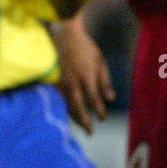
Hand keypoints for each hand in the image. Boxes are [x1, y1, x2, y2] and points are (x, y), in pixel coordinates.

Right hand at [53, 19, 112, 133]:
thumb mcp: (101, 62)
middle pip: (79, 106)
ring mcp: (63, 81)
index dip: (99, 111)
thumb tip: (111, 98)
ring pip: (68, 103)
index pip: (94, 99)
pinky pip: (60, 97)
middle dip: (84, 120)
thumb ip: (105, 81)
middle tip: (90, 132)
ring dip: (74, 116)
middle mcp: (74, 82)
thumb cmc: (86, 48)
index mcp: (87, 77)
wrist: (65, 35)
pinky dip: (65, 107)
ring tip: (79, 125)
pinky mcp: (55, 79)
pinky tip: (68, 112)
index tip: (102, 119)